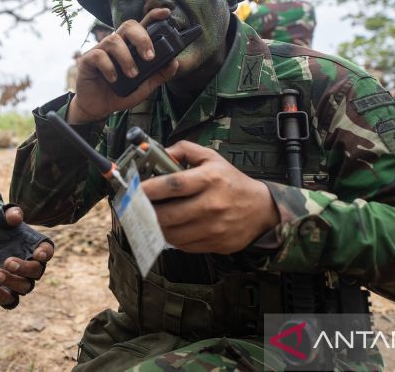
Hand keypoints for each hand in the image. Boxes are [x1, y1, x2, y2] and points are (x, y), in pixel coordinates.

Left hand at [0, 206, 54, 307]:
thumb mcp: (0, 217)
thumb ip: (10, 214)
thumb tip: (16, 216)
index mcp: (35, 246)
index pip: (47, 252)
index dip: (45, 253)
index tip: (38, 253)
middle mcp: (32, 264)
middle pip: (36, 272)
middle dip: (24, 268)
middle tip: (7, 261)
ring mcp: (20, 278)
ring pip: (24, 287)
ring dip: (11, 282)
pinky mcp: (7, 289)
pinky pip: (11, 301)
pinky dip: (3, 298)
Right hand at [68, 8, 178, 123]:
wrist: (98, 108)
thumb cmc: (119, 93)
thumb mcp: (144, 87)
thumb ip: (159, 75)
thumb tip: (174, 63)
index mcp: (131, 47)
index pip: (142, 25)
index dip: (153, 16)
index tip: (166, 13)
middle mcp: (116, 44)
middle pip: (128, 25)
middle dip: (142, 38)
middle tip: (149, 57)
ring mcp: (101, 50)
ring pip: (114, 40)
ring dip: (126, 58)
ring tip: (132, 75)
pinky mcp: (87, 60)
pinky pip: (98, 55)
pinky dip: (109, 67)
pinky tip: (113, 79)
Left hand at [141, 141, 279, 254]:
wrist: (261, 209)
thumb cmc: (231, 181)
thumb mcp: (211, 157)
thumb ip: (184, 150)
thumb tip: (160, 153)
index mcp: (209, 179)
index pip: (172, 185)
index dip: (148, 189)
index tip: (133, 190)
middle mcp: (211, 204)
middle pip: (167, 214)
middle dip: (145, 212)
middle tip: (134, 208)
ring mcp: (212, 227)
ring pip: (171, 233)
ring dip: (155, 227)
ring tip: (149, 218)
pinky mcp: (214, 244)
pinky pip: (182, 245)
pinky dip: (170, 237)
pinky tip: (168, 227)